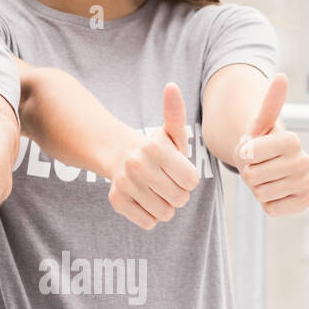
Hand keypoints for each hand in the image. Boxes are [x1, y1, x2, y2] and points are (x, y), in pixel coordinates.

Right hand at [107, 83, 200, 229]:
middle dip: (178, 194)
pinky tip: (144, 200)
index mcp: (154, 148)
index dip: (189, 179)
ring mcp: (125, 184)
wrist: (119, 158)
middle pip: (180, 199)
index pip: (191, 181)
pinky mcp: (117, 202)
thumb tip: (171, 86)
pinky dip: (150, 216)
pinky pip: (148, 223)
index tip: (178, 171)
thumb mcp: (170, 134)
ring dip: (165, 207)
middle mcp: (137, 165)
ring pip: (165, 214)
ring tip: (157, 192)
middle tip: (167, 183)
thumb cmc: (155, 149)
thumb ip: (175, 113)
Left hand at [237, 73, 308, 215]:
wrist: (268, 165)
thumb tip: (281, 76)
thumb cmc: (258, 143)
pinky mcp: (306, 201)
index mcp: (291, 140)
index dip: (243, 153)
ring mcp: (306, 182)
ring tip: (264, 176)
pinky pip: (272, 209)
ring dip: (256, 187)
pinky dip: (267, 203)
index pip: (252, 153)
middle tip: (257, 165)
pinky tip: (274, 190)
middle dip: (248, 172)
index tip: (249, 149)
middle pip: (253, 176)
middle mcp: (304, 160)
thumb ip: (268, 104)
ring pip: (261, 193)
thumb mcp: (257, 124)